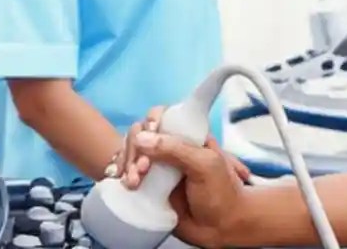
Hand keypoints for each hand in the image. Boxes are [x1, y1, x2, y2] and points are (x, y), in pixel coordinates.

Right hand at [110, 106, 250, 188]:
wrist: (222, 230)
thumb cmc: (222, 194)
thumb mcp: (204, 165)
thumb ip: (175, 149)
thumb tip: (142, 138)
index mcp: (188, 137)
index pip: (163, 117)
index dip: (151, 122)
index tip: (150, 132)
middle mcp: (171, 150)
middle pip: (141, 135)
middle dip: (136, 148)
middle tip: (143, 168)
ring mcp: (158, 169)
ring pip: (132, 155)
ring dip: (128, 163)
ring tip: (134, 182)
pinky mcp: (150, 189)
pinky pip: (130, 176)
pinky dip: (124, 177)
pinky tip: (127, 185)